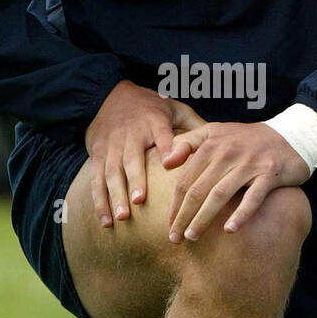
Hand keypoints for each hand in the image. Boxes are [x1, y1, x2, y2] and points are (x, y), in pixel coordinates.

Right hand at [84, 80, 206, 226]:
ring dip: (115, 195)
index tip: (168, 163)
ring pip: (111, 172)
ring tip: (122, 217)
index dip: (165, 147)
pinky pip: (95, 180)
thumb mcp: (173, 108)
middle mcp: (130, 134)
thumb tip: (220, 143)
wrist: (109, 96)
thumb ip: (194, 125)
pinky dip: (99, 202)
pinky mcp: (96, 155)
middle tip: (139, 201)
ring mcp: (111, 146)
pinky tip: (106, 221)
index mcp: (153, 122)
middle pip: (131, 158)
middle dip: (134, 180)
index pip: (161, 134)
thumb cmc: (150, 107)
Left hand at [164, 121, 309, 241]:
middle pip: (198, 189)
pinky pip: (253, 197)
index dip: (175, 204)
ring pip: (220, 194)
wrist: (291, 135)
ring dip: (203, 218)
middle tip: (175, 238)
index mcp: (211, 144)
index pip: (186, 179)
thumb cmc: (247, 140)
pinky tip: (229, 230)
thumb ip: (187, 143)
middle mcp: (228, 153)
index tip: (169, 225)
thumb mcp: (214, 132)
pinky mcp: (270, 173)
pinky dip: (241, 214)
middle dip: (184, 215)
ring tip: (192, 236)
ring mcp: (249, 163)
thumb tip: (165, 163)